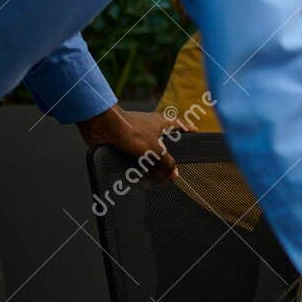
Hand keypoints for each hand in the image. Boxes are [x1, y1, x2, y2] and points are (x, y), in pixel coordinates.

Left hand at [75, 105, 192, 182]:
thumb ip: (167, 162)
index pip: (181, 125)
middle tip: (173, 170)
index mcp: (163, 122)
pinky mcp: (126, 142)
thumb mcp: (155, 149)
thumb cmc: (132, 131)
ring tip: (157, 179)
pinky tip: (140, 179)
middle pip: (165, 142)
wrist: (104, 127)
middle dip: (169, 157)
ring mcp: (138, 134)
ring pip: (150, 152)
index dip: (189, 130)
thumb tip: (175, 173)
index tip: (197, 134)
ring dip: (153, 165)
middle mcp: (151, 127)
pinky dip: (139, 168)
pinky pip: (136, 157)